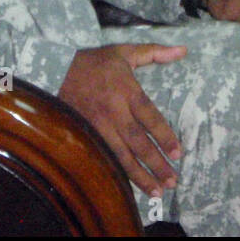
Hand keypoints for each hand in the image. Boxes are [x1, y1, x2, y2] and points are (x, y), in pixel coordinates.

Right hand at [58, 43, 185, 197]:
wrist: (56, 70)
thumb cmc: (95, 62)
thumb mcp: (125, 52)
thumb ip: (155, 52)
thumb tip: (183, 50)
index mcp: (127, 91)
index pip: (150, 118)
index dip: (164, 137)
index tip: (178, 153)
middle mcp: (114, 111)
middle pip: (138, 142)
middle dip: (156, 163)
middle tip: (172, 180)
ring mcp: (98, 125)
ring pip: (121, 155)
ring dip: (139, 175)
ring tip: (156, 190)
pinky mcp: (86, 134)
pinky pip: (104, 156)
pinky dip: (117, 172)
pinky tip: (129, 185)